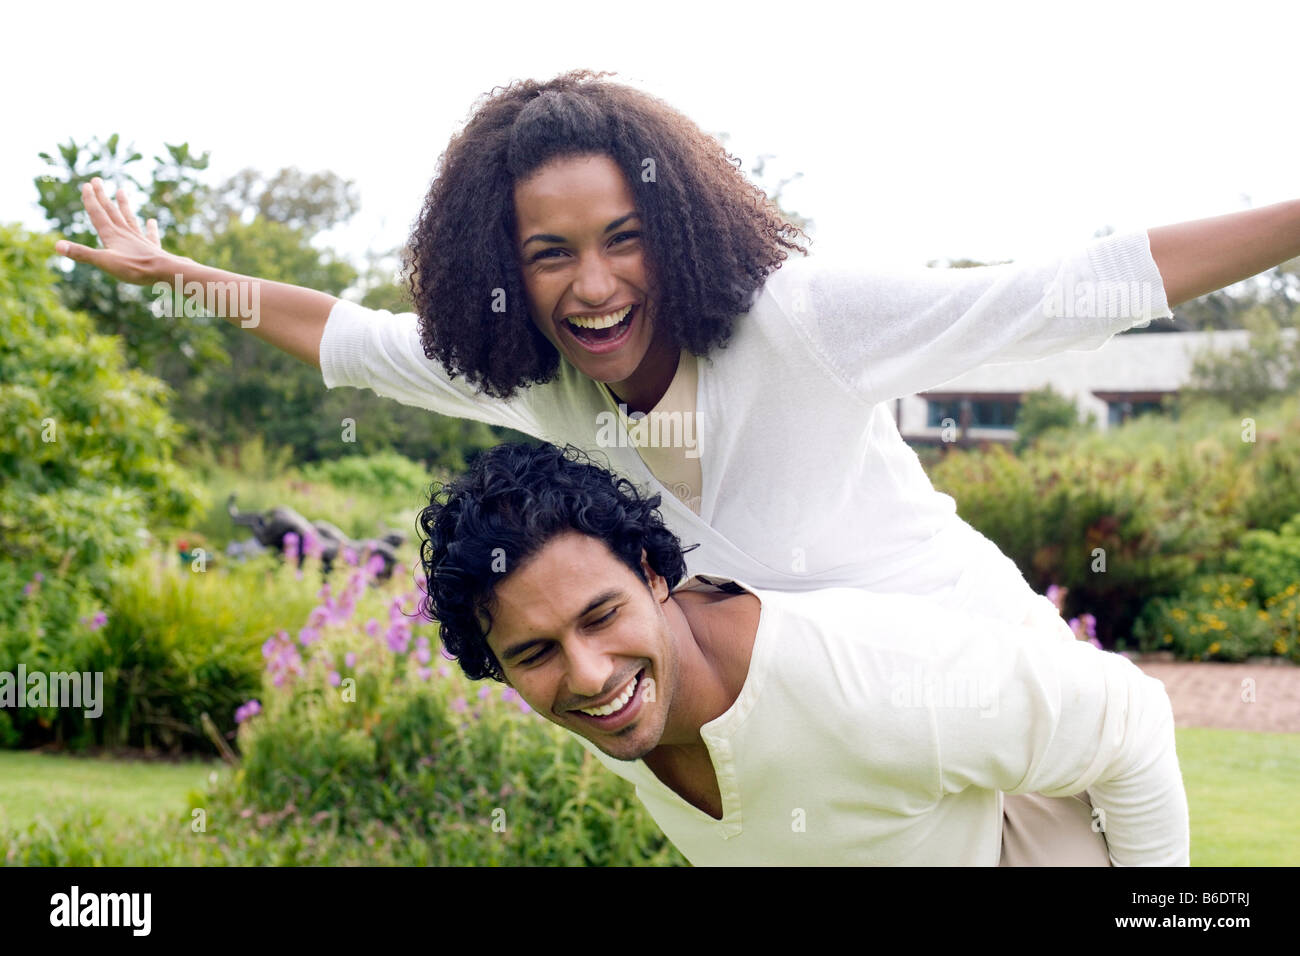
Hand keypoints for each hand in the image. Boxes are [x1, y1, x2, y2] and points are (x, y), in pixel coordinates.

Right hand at [53, 177, 186, 284]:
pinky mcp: (152, 248)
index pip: (98, 214)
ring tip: (121, 191)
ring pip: (129, 218)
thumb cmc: (134, 267)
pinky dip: (150, 228)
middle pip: (111, 211)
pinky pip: (150, 235)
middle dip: (102, 196)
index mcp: (111, 235)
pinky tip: (152, 221)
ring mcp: (139, 239)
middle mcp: (124, 233)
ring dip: (124, 205)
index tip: (87, 184)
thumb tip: (57, 245)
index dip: (91, 200)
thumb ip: (82, 253)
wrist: (164, 271)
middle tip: (97, 180)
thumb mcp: (104, 261)